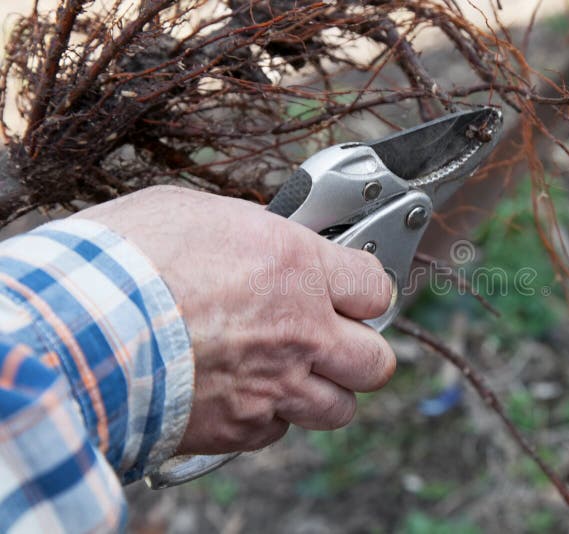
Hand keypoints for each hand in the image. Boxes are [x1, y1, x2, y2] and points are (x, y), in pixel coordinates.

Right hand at [74, 185, 395, 454]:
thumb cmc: (126, 260)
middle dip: (361, 350)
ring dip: (324, 391)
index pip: (375, 286)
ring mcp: (276, 386)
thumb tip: (263, 240)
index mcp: (298, 268)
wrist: (79, 328)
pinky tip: (240, 395)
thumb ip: (251, 234)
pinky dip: (267, 416)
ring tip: (292, 374)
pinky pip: (277, 431)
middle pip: (376, 360)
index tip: (354, 292)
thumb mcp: (198, 215)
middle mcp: (301, 332)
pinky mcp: (240, 428)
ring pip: (339, 407)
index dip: (367, 290)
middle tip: (335, 338)